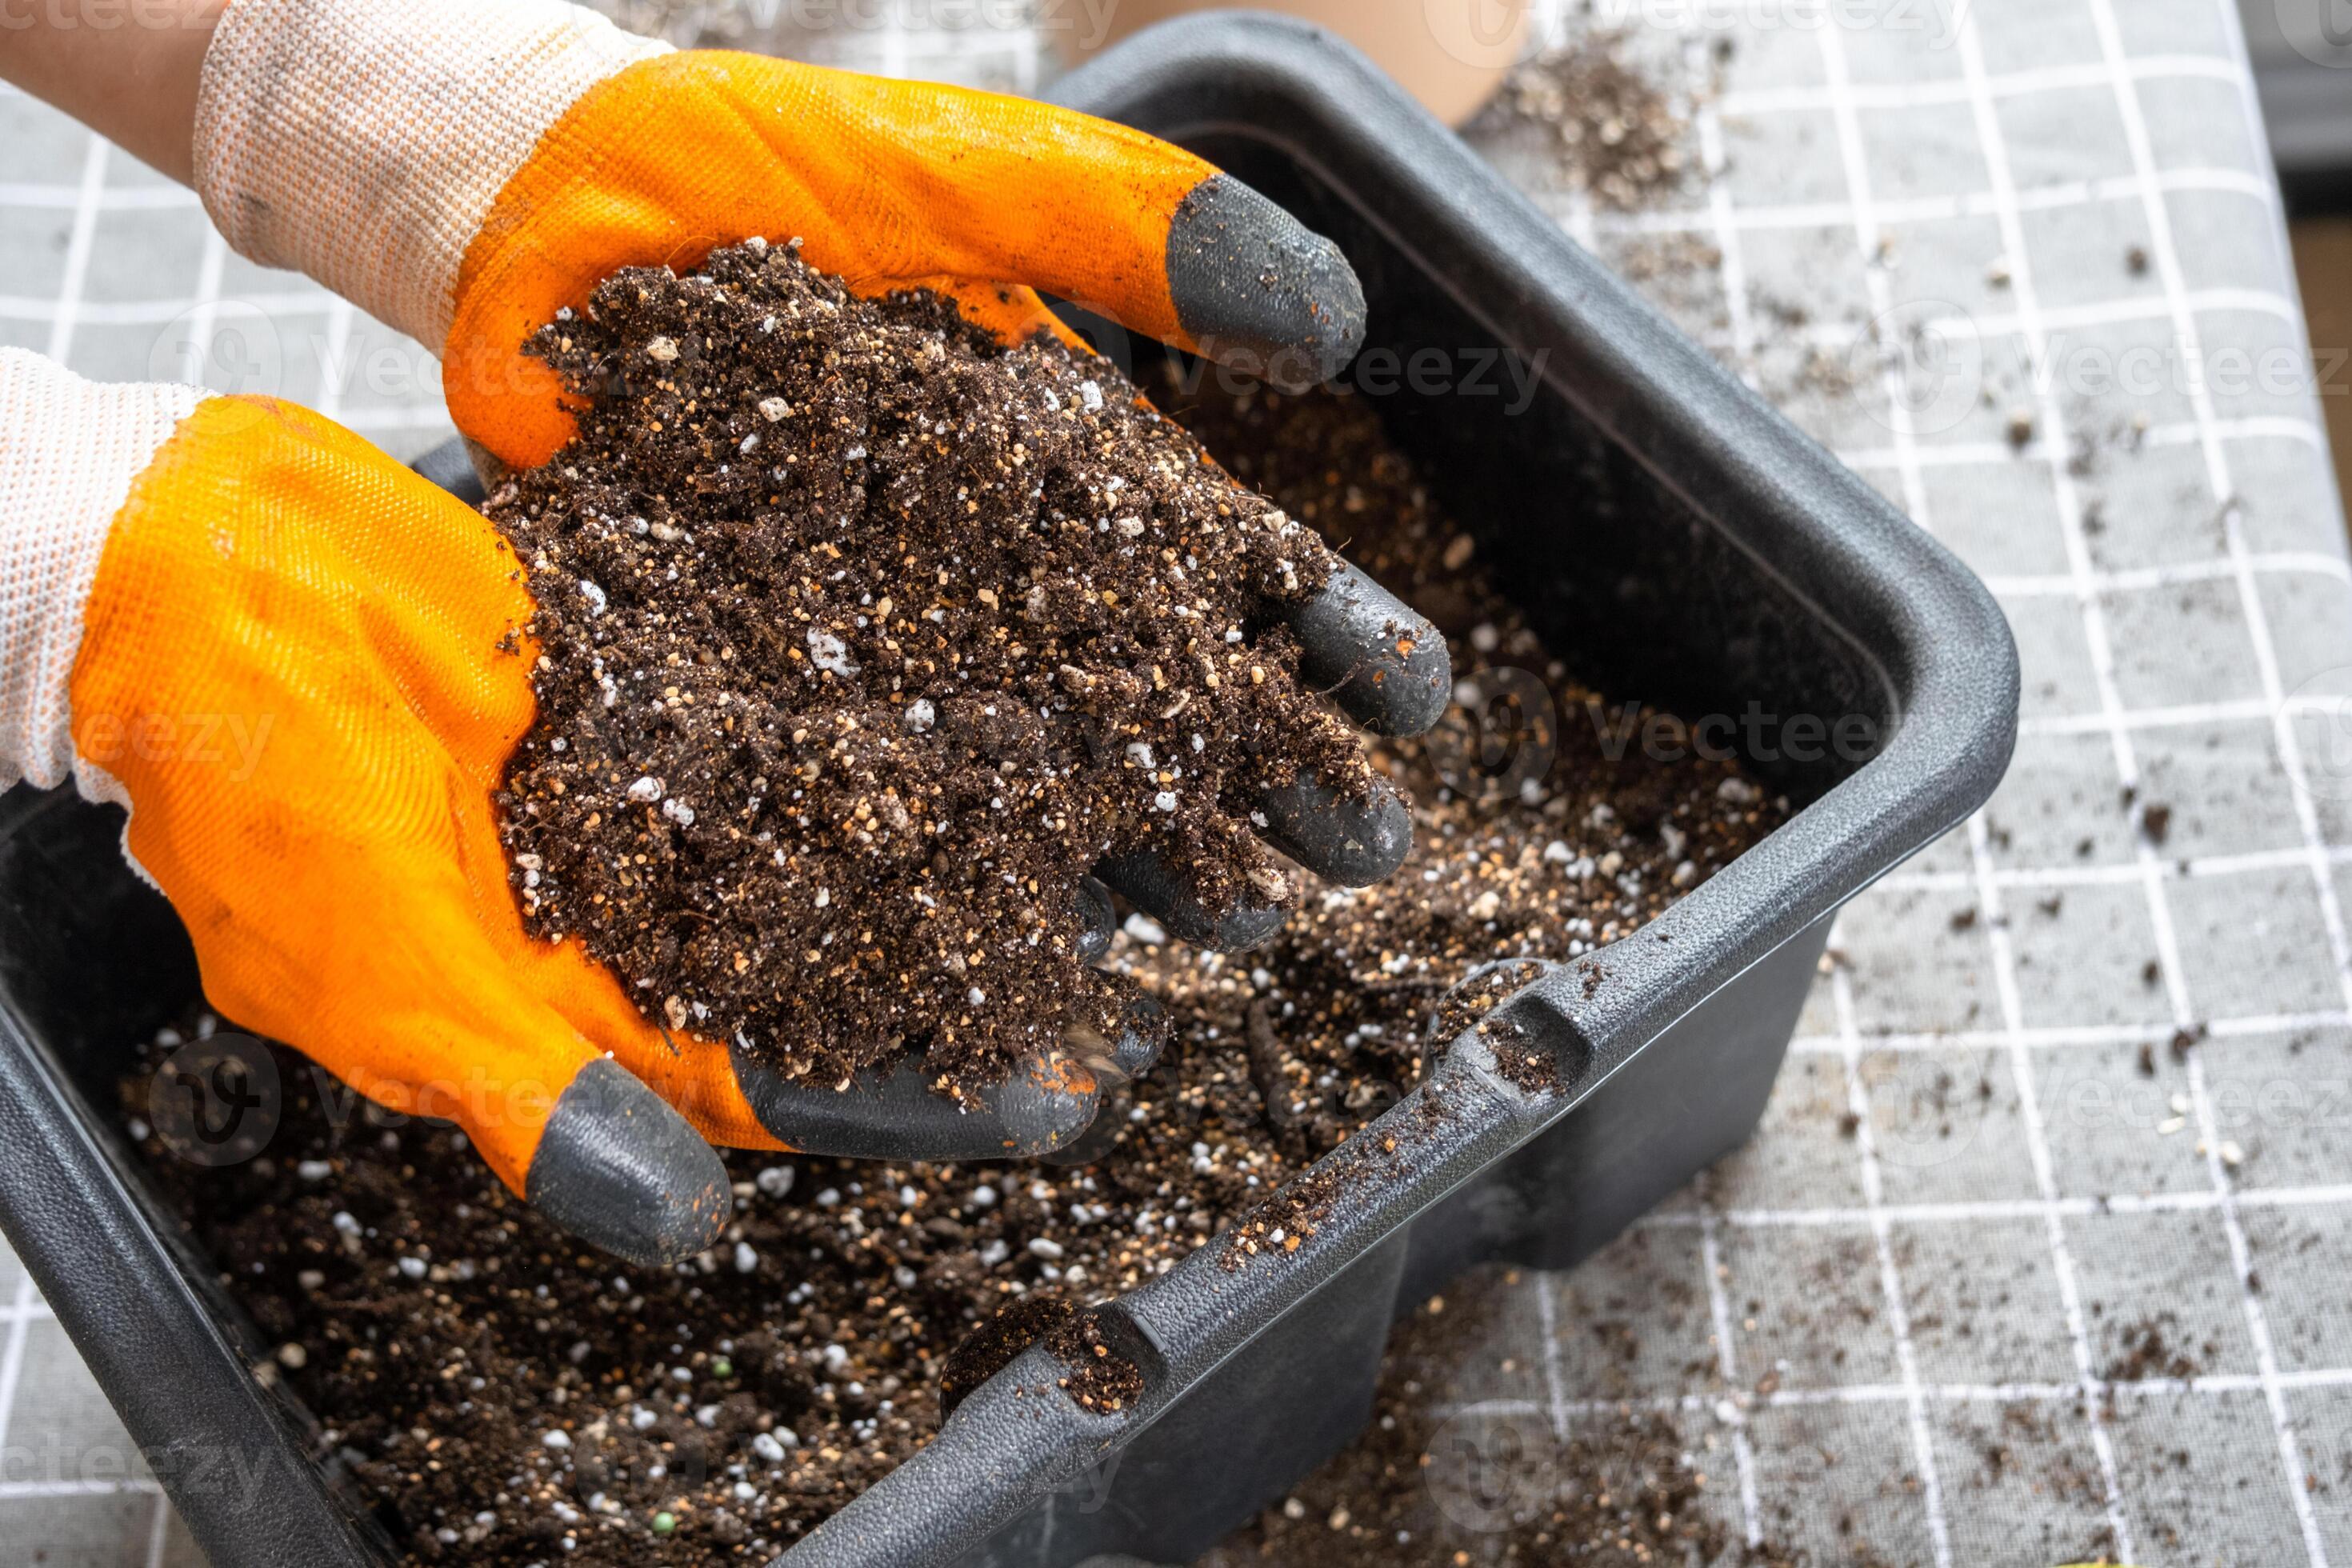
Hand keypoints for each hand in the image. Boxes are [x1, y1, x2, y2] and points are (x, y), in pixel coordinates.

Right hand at [10, 352, 1159, 1264]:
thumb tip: (680, 1233)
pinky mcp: (683, 641)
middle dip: (1012, 959)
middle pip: (869, 943)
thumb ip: (538, 1094)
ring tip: (1148, 814)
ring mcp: (680, 761)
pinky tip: (1036, 653)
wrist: (180, 573)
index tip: (1063, 1098)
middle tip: (1170, 964)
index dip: (924, 1095)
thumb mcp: (384, 968)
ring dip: (1003, 813)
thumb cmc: (250, 790)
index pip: (795, 1077)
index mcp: (595, 1000)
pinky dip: (923, 665)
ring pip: (873, 804)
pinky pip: (827, 664)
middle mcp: (661, 889)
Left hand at [205, 0, 1450, 935]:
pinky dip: (959, 897)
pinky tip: (1031, 956)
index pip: (1238, 565)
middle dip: (1277, 778)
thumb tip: (1334, 323)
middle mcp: (1000, 580)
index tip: (1414, 700)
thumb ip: (1138, 230)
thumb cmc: (756, 177)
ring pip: (1055, 785)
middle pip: (1168, 700)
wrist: (536, 219)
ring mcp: (895, 658)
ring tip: (1242, 928)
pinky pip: (887, 834)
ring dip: (1157, 855)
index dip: (1334, 631)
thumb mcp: (966, 175)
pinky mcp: (776, 718)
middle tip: (1361, 860)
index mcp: (1070, 467)